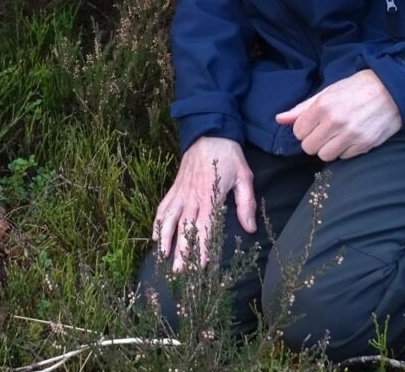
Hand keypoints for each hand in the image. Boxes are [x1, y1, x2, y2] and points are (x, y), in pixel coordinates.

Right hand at [151, 136, 256, 271]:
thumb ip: (245, 203)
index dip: (203, 246)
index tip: (201, 264)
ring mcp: (181, 192)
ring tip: (162, 258)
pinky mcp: (175, 187)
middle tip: (179, 272)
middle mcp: (193, 196)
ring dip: (165, 239)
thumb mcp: (244, 177)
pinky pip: (163, 207)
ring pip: (170, 219)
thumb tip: (249, 228)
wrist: (209, 132)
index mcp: (211, 195)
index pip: (206, 226)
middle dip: (182, 251)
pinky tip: (155, 237)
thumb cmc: (229, 156)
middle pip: (185, 227)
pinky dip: (158, 222)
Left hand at [275, 69, 400, 161]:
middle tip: (324, 131)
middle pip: (309, 147)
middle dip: (313, 140)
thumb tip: (280, 119)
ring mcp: (352, 135)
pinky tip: (350, 138)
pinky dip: (344, 150)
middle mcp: (336, 122)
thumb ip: (302, 108)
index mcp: (323, 106)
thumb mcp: (327, 93)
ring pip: (325, 156)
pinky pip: (344, 157)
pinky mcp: (365, 145)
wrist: (391, 90)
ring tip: (336, 136)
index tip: (313, 124)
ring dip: (327, 148)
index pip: (298, 132)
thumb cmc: (356, 89)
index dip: (304, 129)